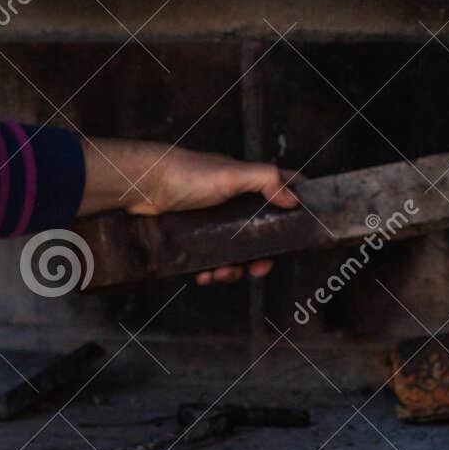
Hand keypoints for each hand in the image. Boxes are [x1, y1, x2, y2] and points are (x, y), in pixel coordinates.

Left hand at [78, 139, 299, 284]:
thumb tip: (294, 200)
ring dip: (234, 269)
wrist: (143, 186)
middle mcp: (235, 201)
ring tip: (222, 274)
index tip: (305, 227)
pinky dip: (211, 271)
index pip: (283, 187)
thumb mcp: (232, 174)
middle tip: (259, 268)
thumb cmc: (188, 174)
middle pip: (262, 231)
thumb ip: (265, 181)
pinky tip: (204, 275)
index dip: (298, 204)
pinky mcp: (196, 236)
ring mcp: (215, 221)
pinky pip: (211, 259)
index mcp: (249, 183)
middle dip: (263, 254)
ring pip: (237, 251)